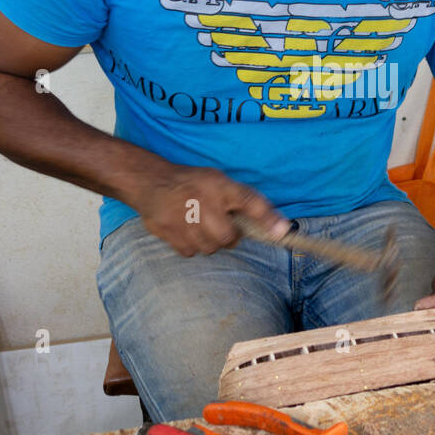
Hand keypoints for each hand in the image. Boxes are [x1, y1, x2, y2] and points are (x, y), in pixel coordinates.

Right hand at [133, 162, 288, 255]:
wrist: (152, 183)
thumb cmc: (193, 184)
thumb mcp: (220, 182)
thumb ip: (246, 203)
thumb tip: (279, 229)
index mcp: (221, 186)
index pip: (250, 202)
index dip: (267, 219)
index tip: (282, 232)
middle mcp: (205, 202)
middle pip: (229, 238)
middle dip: (228, 236)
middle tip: (219, 224)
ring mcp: (186, 220)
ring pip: (211, 248)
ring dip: (210, 241)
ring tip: (200, 224)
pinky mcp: (171, 234)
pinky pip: (192, 252)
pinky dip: (192, 245)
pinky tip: (186, 229)